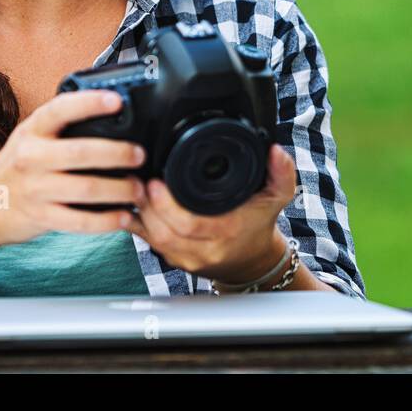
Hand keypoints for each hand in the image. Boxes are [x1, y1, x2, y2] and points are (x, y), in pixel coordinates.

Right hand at [0, 90, 146, 246]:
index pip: (61, 110)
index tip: (118, 101)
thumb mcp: (30, 137)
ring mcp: (35, 189)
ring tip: (139, 189)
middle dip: (118, 154)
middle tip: (140, 156)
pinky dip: (106, 221)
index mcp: (33, 130)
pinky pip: (79, 221)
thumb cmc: (17, 167)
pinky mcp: (41, 217)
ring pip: (86, 188)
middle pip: (82, 152)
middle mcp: (31, 157)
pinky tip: (124, 217)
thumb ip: (60, 126)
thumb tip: (112, 111)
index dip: (89, 103)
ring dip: (120, 189)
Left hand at [122, 142, 297, 285]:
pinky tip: (130, 207)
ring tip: (133, 190)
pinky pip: (150, 244)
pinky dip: (137, 226)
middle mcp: (205, 249)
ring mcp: (188, 258)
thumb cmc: (258, 224)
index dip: (168, 205)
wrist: (252, 260)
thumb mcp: (277, 196)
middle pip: (166, 232)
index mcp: (227, 231)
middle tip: (140, 181)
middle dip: (148, 206)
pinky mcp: (174, 260)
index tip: (156, 182)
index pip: (191, 224)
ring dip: (140, 215)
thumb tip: (274, 150)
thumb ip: (281, 171)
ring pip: (155, 240)